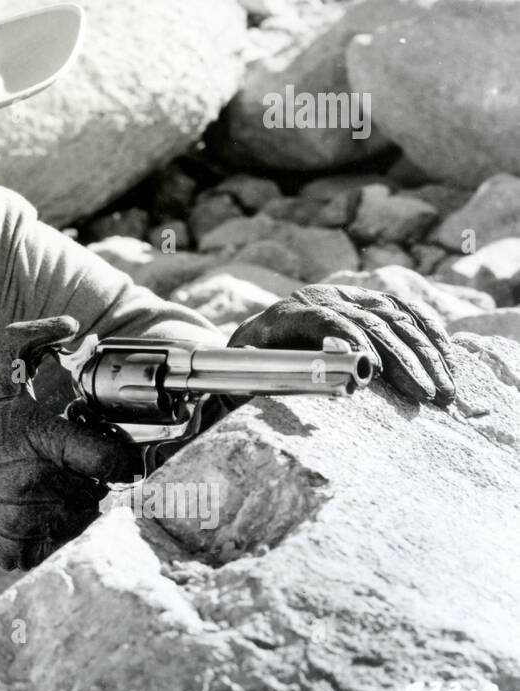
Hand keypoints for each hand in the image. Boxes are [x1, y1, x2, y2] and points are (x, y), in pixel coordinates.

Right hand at [0, 316, 135, 570]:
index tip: (104, 446)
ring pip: (82, 511)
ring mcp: (33, 522)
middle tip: (61, 461)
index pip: (110, 458)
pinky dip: (54, 525)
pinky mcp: (26, 551)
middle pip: (97, 485)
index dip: (114, 453)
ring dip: (72, 498)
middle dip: (85, 471)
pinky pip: (62, 538)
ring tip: (41, 483)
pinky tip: (30, 508)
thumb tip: (68, 325)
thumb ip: (28, 340)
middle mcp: (40, 484)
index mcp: (39, 439)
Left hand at [228, 284, 455, 406]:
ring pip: (395, 318)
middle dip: (404, 359)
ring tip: (444, 391)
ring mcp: (348, 295)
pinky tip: (447, 362)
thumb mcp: (243, 367)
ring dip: (425, 354)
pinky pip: (406, 312)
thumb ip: (248, 374)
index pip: (326, 320)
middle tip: (428, 396)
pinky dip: (430, 335)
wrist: (258, 335)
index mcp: (288, 314)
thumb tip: (250, 388)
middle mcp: (321, 297)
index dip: (351, 340)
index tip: (373, 371)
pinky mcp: (368, 299)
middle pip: (370, 322)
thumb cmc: (250, 361)